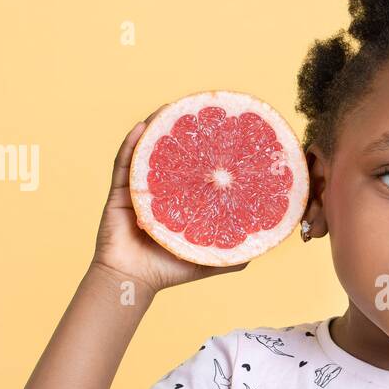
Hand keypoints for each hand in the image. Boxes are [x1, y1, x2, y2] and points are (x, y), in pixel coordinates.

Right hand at [91, 111, 248, 295]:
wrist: (133, 281)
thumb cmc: (170, 271)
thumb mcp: (211, 258)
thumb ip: (236, 251)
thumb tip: (268, 239)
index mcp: (182, 200)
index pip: (197, 170)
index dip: (207, 151)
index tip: (222, 130)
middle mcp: (162, 189)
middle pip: (174, 154)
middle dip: (183, 131)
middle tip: (196, 108)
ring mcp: (140, 187)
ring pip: (149, 151)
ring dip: (157, 127)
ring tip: (169, 107)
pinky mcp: (120, 191)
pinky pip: (124, 163)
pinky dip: (132, 144)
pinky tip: (142, 127)